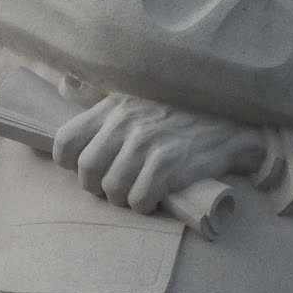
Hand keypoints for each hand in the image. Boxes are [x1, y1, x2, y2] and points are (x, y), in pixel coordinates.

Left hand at [53, 92, 265, 213]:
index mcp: (111, 108)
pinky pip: (139, 199)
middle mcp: (125, 124)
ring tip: (137, 192)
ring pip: (112, 189)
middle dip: (97, 188)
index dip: (70, 164)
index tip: (88, 169)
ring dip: (123, 199)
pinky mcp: (168, 164)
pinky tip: (155, 196)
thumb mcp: (135, 98)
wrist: (228, 122)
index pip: (66, 141)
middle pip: (87, 171)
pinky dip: (144, 205)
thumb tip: (64, 88)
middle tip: (115, 189)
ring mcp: (146, 143)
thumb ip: (101, 103)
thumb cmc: (177, 114)